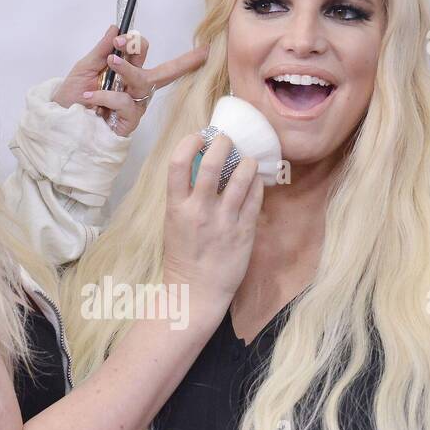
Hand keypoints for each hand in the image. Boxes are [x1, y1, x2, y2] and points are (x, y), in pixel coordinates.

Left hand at [51, 25, 207, 137]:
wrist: (61, 119)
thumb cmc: (73, 95)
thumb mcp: (85, 67)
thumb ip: (102, 49)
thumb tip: (115, 27)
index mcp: (127, 72)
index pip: (142, 53)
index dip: (136, 42)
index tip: (119, 38)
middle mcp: (135, 88)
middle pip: (163, 72)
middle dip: (183, 63)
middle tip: (192, 53)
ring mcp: (134, 105)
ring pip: (143, 82)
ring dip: (127, 69)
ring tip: (110, 63)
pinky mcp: (129, 121)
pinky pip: (126, 103)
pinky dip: (108, 96)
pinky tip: (91, 97)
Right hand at [161, 132, 262, 319]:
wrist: (196, 292)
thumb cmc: (183, 257)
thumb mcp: (173, 223)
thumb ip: (185, 196)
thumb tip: (200, 165)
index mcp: (176, 208)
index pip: (178, 163)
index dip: (189, 142)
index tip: (199, 137)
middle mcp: (200, 211)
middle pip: (212, 163)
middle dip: (223, 143)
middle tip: (227, 140)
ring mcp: (224, 221)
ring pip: (241, 177)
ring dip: (246, 161)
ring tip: (246, 160)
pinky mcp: (244, 232)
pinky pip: (256, 197)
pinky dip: (256, 183)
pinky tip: (254, 181)